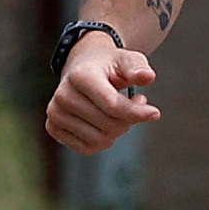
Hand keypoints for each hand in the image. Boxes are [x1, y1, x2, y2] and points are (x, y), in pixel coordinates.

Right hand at [43, 33, 160, 153]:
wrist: (82, 67)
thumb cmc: (109, 65)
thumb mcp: (127, 60)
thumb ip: (138, 68)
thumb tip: (148, 77)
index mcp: (80, 76)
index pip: (112, 106)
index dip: (137, 113)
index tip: (155, 113)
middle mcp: (62, 95)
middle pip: (108, 125)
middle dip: (128, 119)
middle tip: (133, 103)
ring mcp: (55, 113)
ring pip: (99, 140)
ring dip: (117, 130)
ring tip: (119, 111)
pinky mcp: (53, 127)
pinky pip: (87, 148)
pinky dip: (104, 140)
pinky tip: (106, 123)